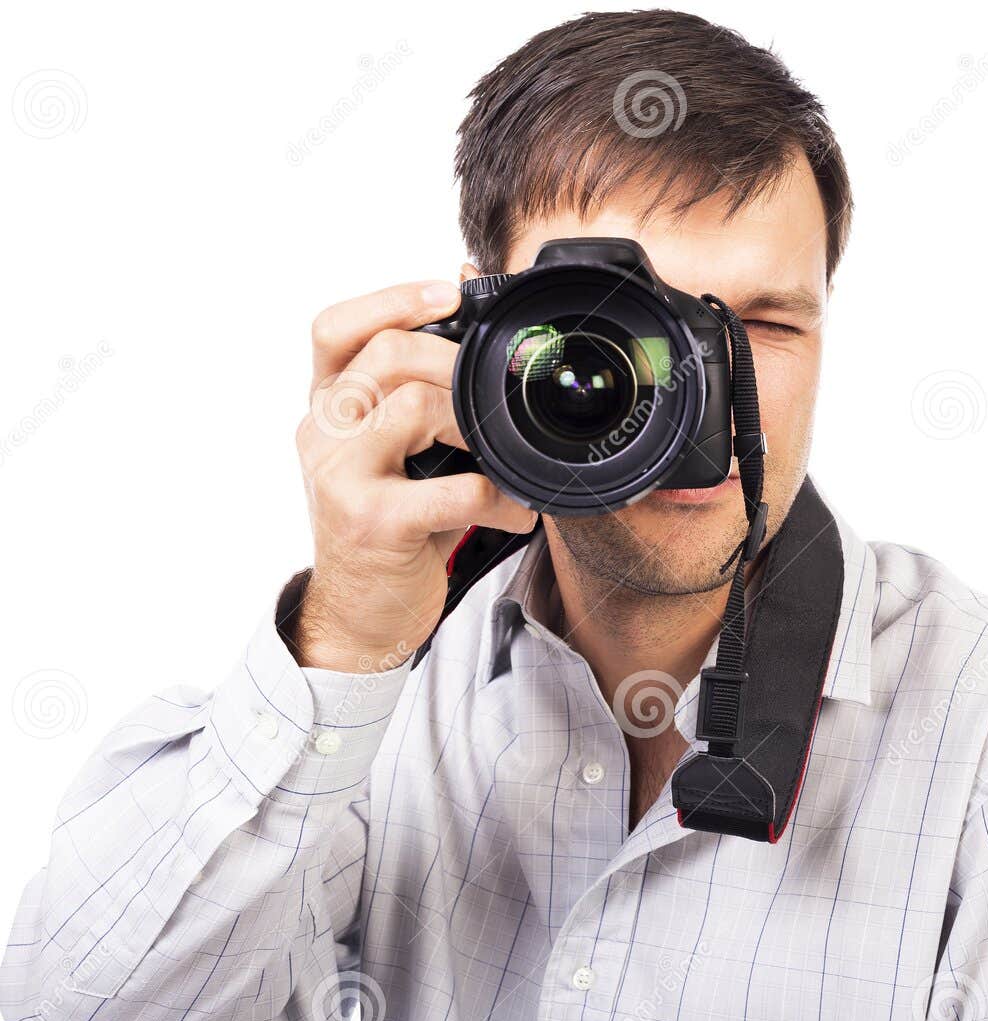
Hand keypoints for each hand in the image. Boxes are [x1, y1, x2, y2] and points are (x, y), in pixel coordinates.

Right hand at [288, 280, 535, 672]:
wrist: (359, 614)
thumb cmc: (390, 524)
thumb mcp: (397, 453)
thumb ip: (419, 394)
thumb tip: (468, 310)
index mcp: (328, 408)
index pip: (335, 328)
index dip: (391, 299)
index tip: (448, 291)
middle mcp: (322, 433)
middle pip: (386, 355)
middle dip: (455, 362)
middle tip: (495, 393)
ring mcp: (341, 475)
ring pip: (414, 406)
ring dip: (476, 425)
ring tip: (503, 455)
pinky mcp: (373, 521)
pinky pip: (455, 489)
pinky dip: (499, 498)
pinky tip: (516, 512)